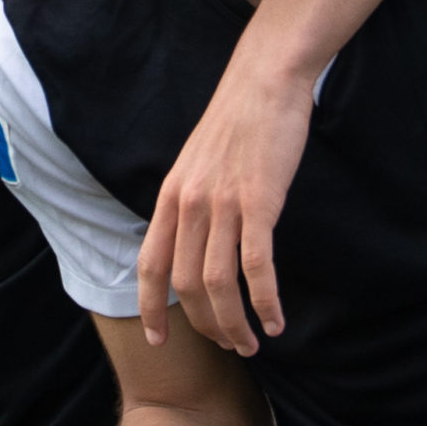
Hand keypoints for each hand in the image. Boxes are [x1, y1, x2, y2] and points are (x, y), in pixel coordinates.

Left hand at [137, 60, 312, 353]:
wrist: (264, 80)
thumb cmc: (237, 120)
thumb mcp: (196, 162)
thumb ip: (191, 200)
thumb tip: (194, 240)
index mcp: (170, 196)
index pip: (150, 265)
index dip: (151, 308)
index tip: (158, 341)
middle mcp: (189, 204)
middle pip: (185, 285)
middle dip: (206, 325)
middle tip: (229, 345)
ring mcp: (223, 204)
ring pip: (218, 283)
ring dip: (234, 324)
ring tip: (251, 343)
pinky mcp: (259, 202)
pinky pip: (257, 266)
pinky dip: (265, 301)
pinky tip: (277, 320)